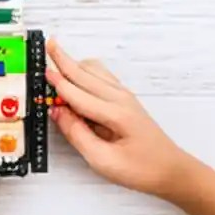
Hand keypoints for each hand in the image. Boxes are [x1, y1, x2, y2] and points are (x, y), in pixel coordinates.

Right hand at [45, 39, 190, 198]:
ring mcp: (124, 98)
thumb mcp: (103, 160)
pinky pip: (102, 78)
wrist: (171, 170)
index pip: (78, 94)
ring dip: (75, 65)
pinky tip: (77, 75)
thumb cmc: (142, 169)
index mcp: (115, 114)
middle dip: (64, 60)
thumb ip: (77, 134)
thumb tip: (58, 112)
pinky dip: (86, 73)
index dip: (58, 83)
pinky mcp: (125, 101)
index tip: (42, 71)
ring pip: (95, 71)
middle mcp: (120, 99)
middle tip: (49, 45)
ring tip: (57, 57)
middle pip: (85, 74)